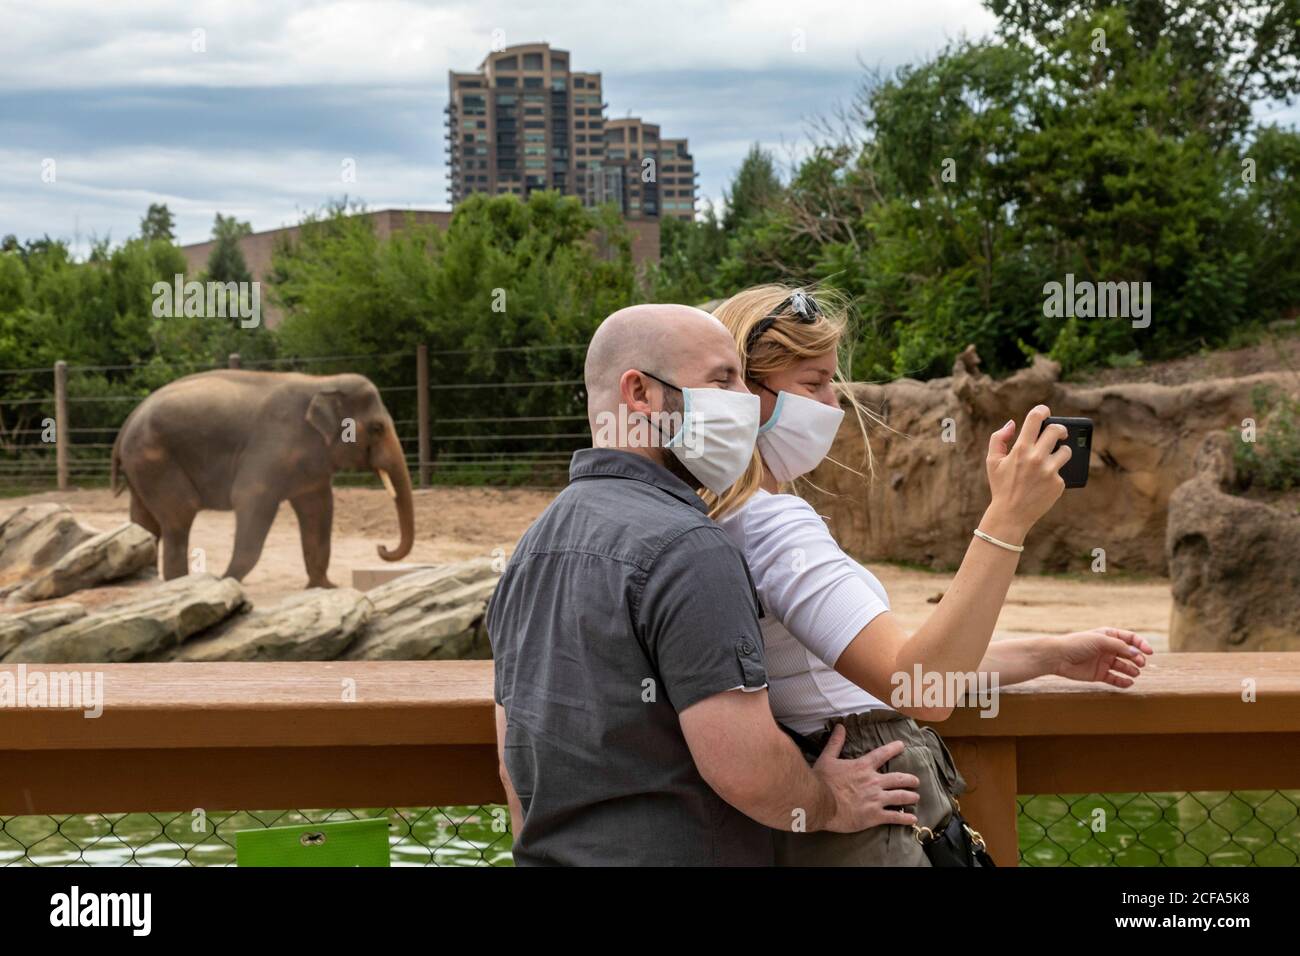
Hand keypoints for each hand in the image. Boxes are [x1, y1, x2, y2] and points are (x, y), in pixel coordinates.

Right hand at [812, 727, 920, 833]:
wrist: (820, 803)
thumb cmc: (822, 781)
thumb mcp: (827, 758)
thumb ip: (836, 742)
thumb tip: (840, 727)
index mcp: (863, 767)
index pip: (882, 754)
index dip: (893, 748)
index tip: (902, 745)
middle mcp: (873, 781)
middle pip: (898, 778)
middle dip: (910, 780)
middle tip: (916, 781)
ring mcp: (875, 799)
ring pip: (900, 797)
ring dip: (910, 797)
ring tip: (916, 797)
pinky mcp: (874, 816)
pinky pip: (894, 817)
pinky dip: (905, 818)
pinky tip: (912, 819)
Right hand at [981, 405, 1071, 543]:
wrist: (1011, 515)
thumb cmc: (1001, 486)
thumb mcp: (992, 461)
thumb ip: (998, 439)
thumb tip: (1012, 424)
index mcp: (1020, 449)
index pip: (1035, 418)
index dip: (1042, 410)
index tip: (1045, 412)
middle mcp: (1037, 458)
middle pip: (1057, 430)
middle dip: (1060, 429)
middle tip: (1059, 433)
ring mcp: (1049, 471)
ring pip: (1066, 451)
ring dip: (1062, 451)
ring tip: (1053, 459)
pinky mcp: (1058, 484)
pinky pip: (1062, 472)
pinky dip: (1055, 474)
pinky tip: (1045, 483)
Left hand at [1051, 627, 1153, 686]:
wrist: (1058, 657)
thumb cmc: (1077, 644)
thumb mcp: (1100, 640)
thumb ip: (1120, 647)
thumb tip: (1138, 653)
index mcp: (1108, 635)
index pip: (1130, 638)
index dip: (1141, 644)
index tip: (1149, 652)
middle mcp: (1108, 648)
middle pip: (1129, 654)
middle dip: (1137, 658)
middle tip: (1141, 664)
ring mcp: (1104, 662)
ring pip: (1123, 667)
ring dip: (1132, 670)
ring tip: (1135, 673)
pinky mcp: (1099, 674)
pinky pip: (1114, 679)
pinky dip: (1123, 681)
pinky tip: (1129, 683)